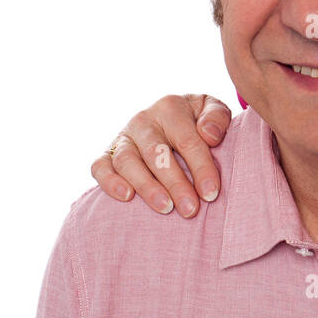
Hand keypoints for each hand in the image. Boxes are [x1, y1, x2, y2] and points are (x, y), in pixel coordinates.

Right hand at [90, 94, 232, 216]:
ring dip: (146, 186)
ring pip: (127, 161)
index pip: (187, 140)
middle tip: (190, 209)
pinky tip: (127, 197)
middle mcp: (143, 120)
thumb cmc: (198, 120)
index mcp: (170, 107)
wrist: (174, 119)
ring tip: (165, 208)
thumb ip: (217, 118)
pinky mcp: (107, 153)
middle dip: (175, 184)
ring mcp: (123, 137)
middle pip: (157, 153)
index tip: (211, 193)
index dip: (201, 168)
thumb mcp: (214, 110)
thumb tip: (209, 136)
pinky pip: (100, 166)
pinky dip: (109, 182)